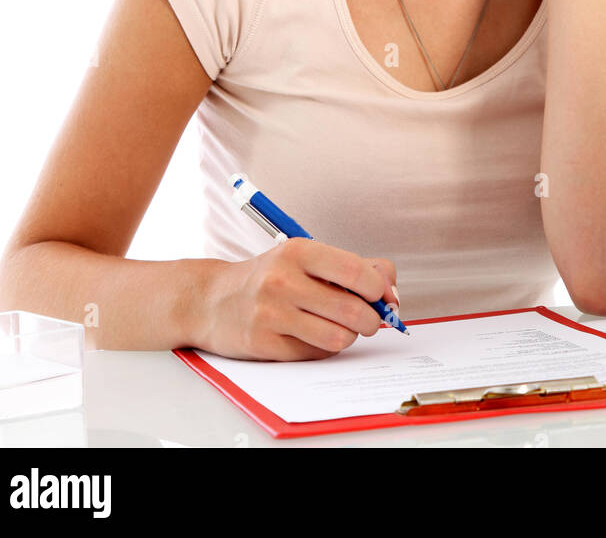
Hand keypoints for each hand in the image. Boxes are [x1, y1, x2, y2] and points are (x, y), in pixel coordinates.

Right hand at [196, 238, 399, 360]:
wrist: (213, 300)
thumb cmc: (269, 277)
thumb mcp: (306, 258)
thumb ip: (355, 267)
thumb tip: (392, 293)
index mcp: (298, 252)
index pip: (354, 271)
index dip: (378, 288)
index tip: (381, 295)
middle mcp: (282, 280)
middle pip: (352, 310)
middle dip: (371, 320)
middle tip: (368, 319)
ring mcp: (271, 314)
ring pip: (338, 337)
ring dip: (348, 336)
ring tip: (338, 326)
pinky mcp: (264, 344)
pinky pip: (315, 354)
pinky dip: (323, 348)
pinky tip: (312, 335)